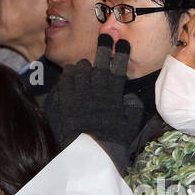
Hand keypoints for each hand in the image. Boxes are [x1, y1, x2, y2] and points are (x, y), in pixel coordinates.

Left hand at [44, 34, 143, 155]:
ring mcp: (77, 95)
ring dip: (83, 66)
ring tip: (84, 64)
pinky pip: (64, 84)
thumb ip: (132, 109)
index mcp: (113, 95)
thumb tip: (131, 97)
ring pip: (79, 72)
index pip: (118, 69)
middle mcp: (95, 90)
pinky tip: (69, 75)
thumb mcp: (130, 127)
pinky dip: (67, 78)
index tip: (122, 43)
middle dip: (102, 50)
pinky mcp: (62, 102)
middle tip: (104, 38)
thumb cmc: (112, 143)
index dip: (120, 55)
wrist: (88, 156)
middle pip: (98, 65)